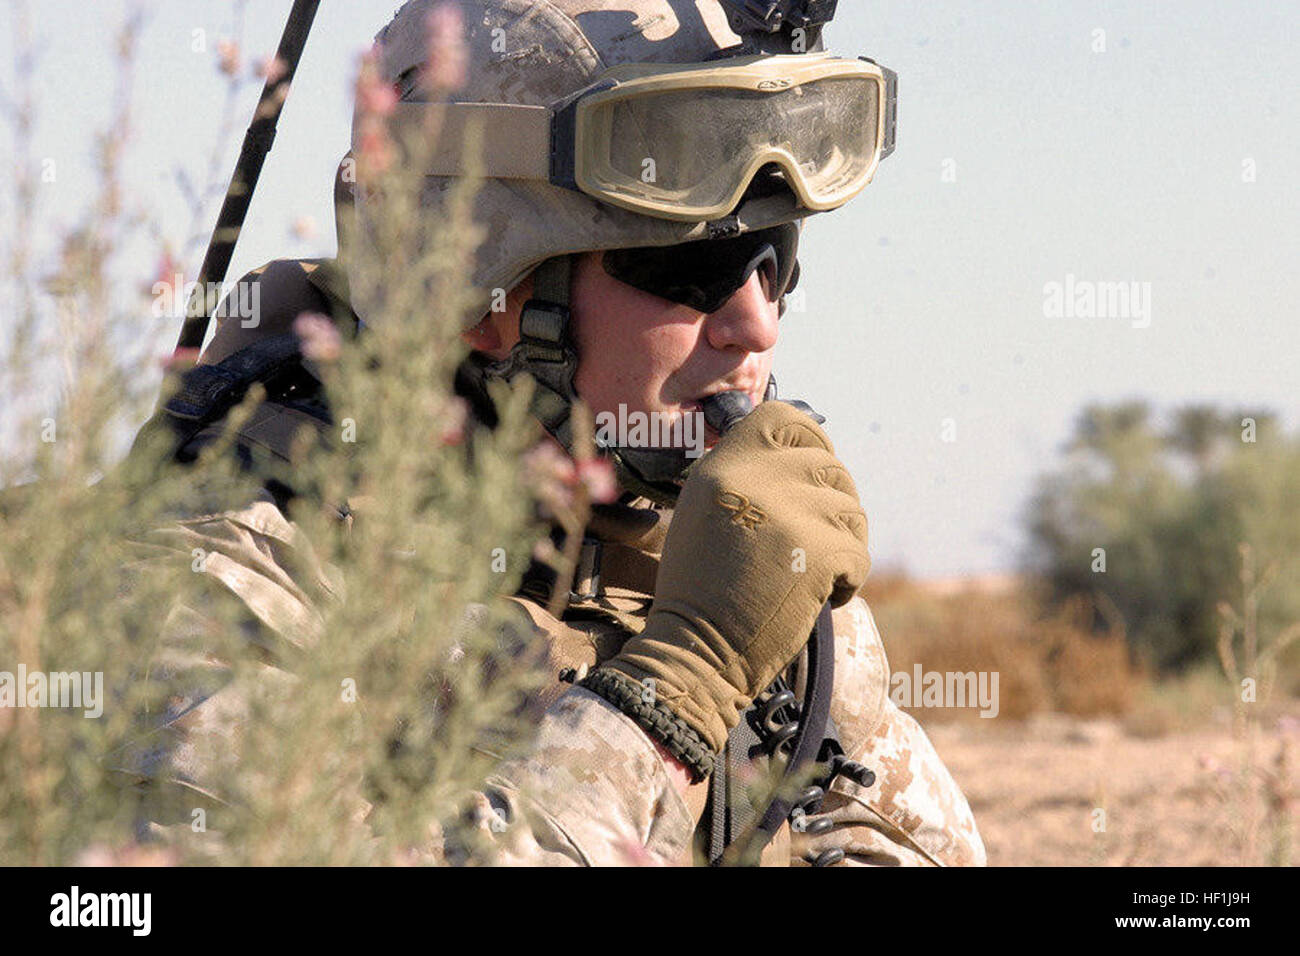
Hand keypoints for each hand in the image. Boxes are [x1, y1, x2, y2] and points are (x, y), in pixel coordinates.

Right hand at [583, 401, 869, 772]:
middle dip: (835, 503)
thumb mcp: (702, 514)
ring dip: (844, 544)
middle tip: (820, 538)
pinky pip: (858, 553)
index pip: (784, 418)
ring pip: (850, 511)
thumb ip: (742, 480)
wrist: (696, 650)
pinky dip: (850, 579)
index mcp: (723, 466)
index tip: (812, 470)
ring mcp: (789, 512)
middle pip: (829, 466)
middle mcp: (754, 478)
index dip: (809, 440)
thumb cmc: (699, 592)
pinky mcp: (818, 551)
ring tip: (817, 573)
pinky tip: (824, 596)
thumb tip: (797, 460)